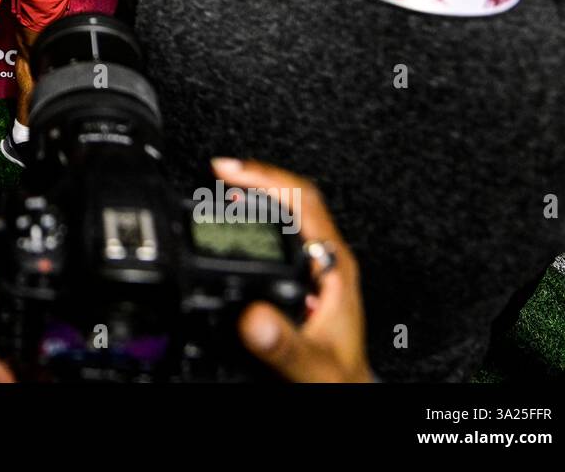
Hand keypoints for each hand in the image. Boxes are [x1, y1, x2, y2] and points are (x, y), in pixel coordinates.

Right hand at [211, 157, 372, 382]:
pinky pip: (282, 232)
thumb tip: (252, 316)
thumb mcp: (312, 367)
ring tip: (222, 186)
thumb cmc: (340, 380)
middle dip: (253, 177)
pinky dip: (255, 218)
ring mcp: (317, 266)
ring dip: (255, 194)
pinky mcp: (304, 276)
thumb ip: (284, 345)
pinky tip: (238, 221)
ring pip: (289, 212)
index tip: (226, 171)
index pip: (302, 201)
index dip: (263, 178)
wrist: (347, 393)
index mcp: (333, 268)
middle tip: (217, 170)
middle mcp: (327, 260)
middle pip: (294, 197)